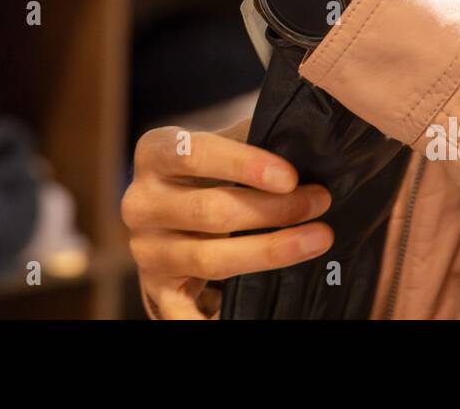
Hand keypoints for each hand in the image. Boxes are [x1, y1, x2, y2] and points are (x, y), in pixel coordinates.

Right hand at [122, 121, 333, 319]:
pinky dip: (214, 320)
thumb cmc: (212, 171)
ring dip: (270, 251)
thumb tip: (310, 142)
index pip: (193, 154)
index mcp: (154, 153)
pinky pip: (182, 313)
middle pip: (209, 210)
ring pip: (210, 258)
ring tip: (317, 239)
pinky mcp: (156, 287)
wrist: (173, 213)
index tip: (290, 175)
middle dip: (274, 208)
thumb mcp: (224, 145)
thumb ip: (255, 138)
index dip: (243, 164)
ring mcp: (146, 248)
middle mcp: (140, 201)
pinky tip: (250, 314)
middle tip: (320, 202)